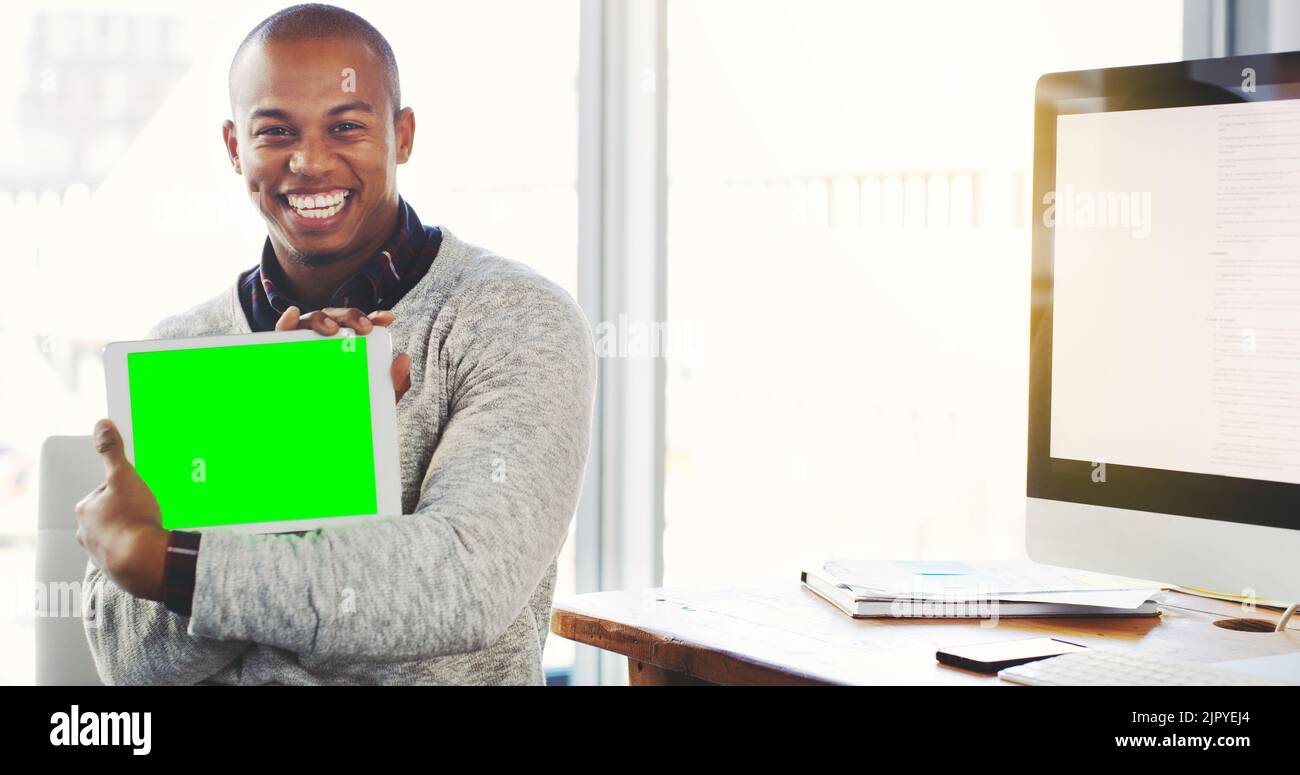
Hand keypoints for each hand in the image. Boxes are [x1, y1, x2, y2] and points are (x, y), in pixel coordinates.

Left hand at [75, 420, 167, 600]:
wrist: (144, 562)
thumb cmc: (132, 521)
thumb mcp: (124, 477)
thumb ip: (112, 451)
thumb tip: (101, 426)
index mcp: (85, 509)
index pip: (105, 491)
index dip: (125, 488)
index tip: (139, 492)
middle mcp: (85, 531)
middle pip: (110, 512)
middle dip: (127, 510)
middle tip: (146, 509)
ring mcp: (98, 552)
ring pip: (116, 533)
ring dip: (132, 530)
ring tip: (150, 528)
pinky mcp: (113, 568)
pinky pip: (125, 552)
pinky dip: (136, 549)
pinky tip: (149, 545)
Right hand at [275, 306, 411, 402]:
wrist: (322, 434)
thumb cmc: (353, 409)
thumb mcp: (379, 400)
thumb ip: (396, 384)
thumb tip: (404, 359)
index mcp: (352, 343)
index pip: (363, 324)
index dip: (375, 317)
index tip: (388, 319)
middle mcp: (330, 337)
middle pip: (339, 317)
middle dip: (352, 316)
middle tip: (365, 329)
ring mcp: (307, 342)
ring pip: (312, 320)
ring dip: (321, 318)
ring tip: (332, 330)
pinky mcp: (285, 350)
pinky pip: (283, 333)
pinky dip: (285, 321)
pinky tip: (292, 316)